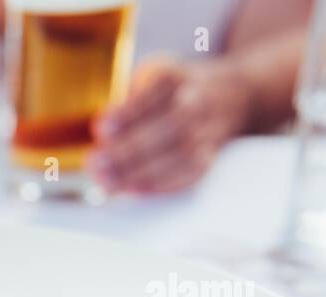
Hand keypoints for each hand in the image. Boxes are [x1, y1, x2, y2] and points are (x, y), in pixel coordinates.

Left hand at [88, 56, 252, 194]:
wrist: (230, 95)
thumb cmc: (169, 91)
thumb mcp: (147, 78)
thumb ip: (126, 101)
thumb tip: (102, 136)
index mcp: (175, 76)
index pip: (154, 92)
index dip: (128, 113)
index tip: (100, 128)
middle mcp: (197, 102)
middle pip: (168, 126)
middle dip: (128, 149)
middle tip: (95, 164)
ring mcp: (206, 132)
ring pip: (178, 155)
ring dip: (138, 173)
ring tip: (105, 183)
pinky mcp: (208, 158)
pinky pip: (186, 175)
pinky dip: (157, 186)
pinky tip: (130, 191)